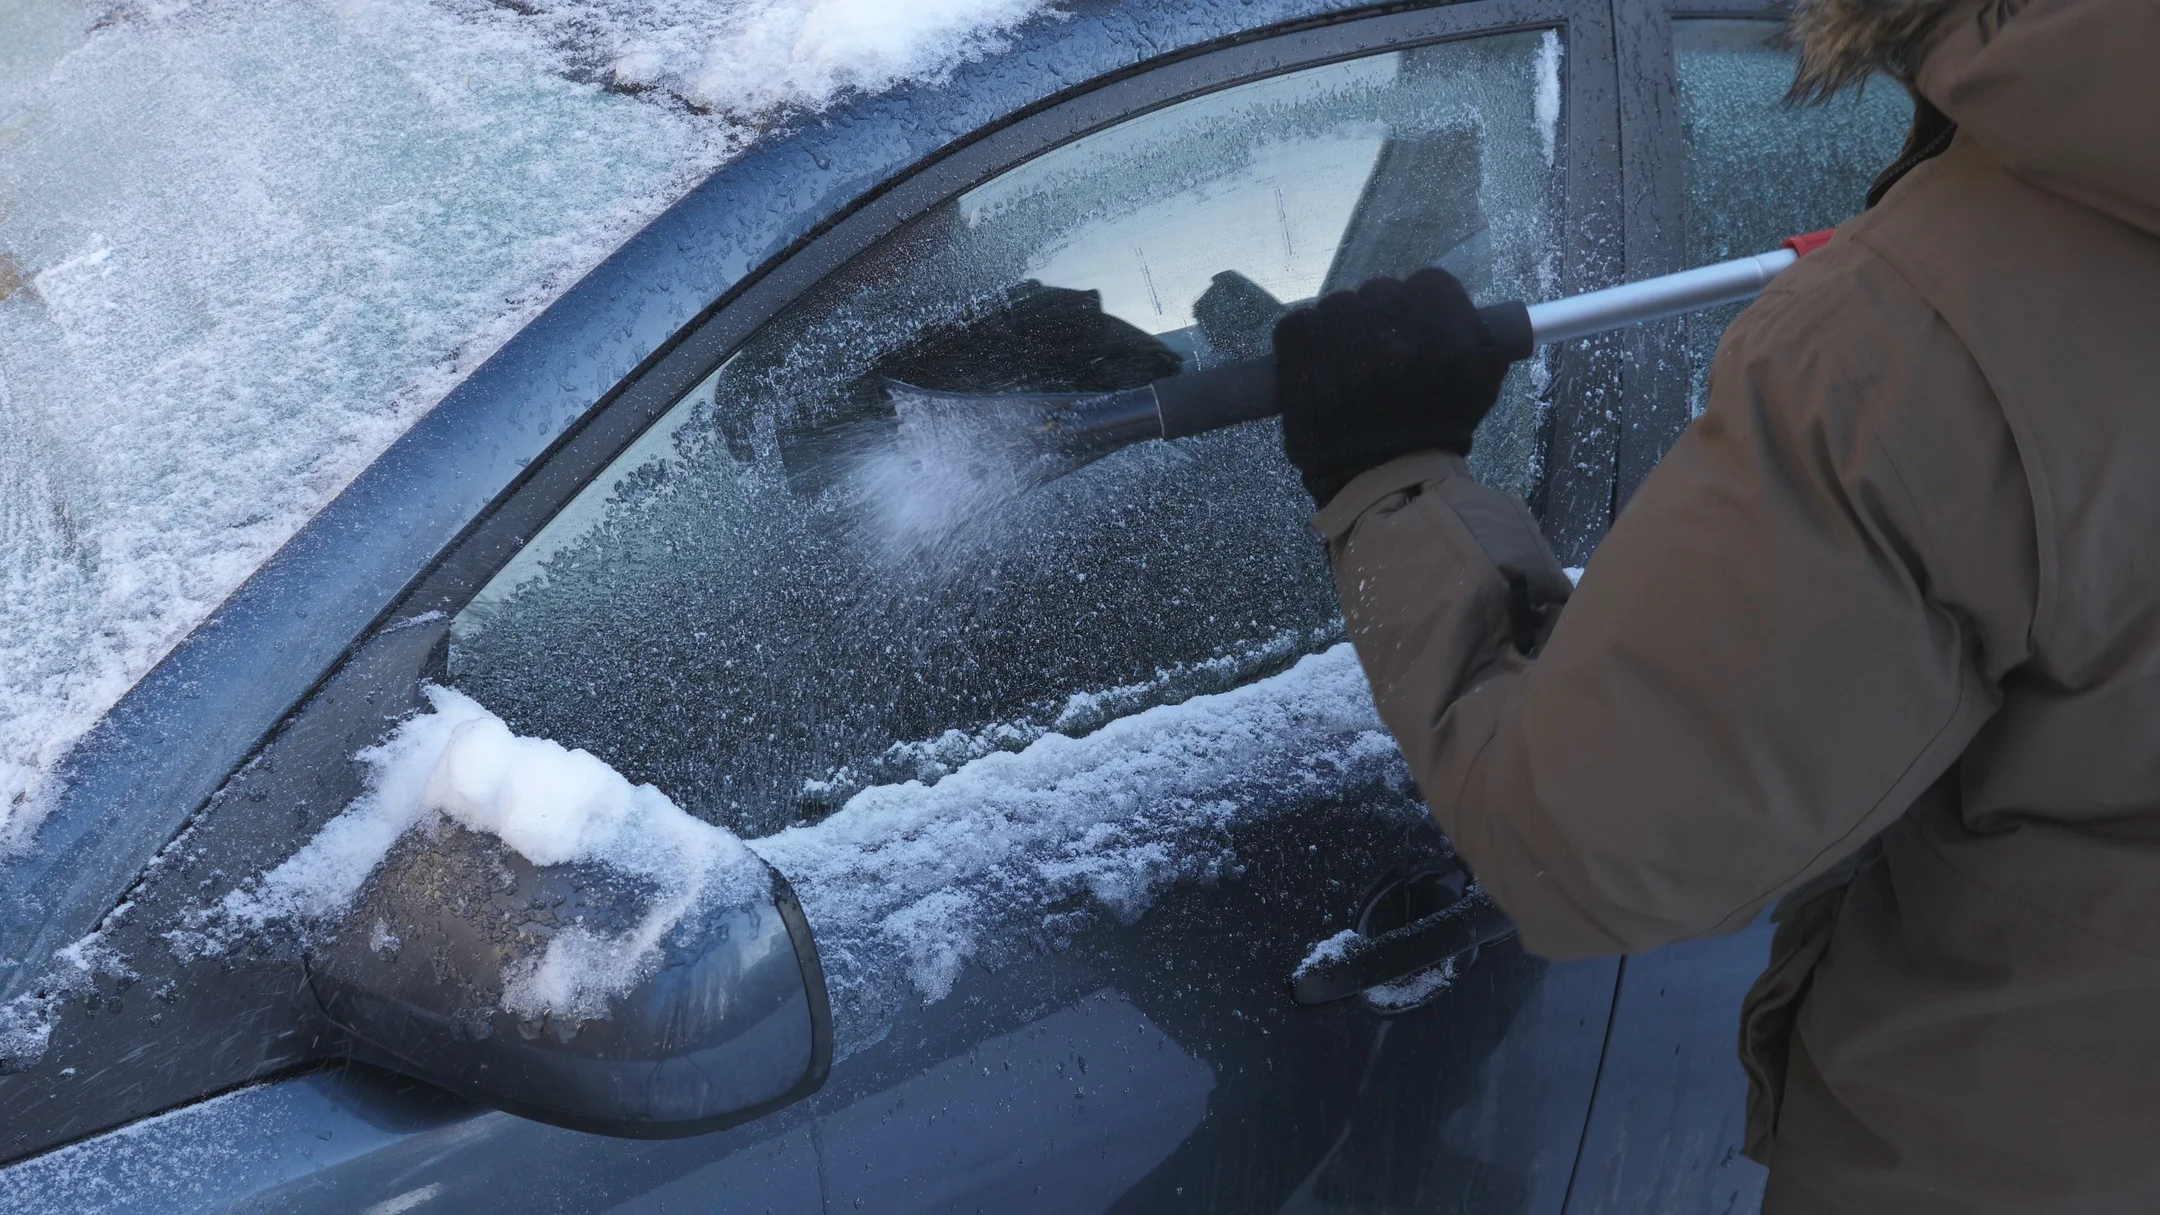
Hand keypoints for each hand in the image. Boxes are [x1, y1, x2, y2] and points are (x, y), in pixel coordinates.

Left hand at [1273, 268, 1512, 506]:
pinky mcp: (1300, 342)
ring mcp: (1342, 327)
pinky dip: (1303, 346)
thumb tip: (1473, 315)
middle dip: (1379, 322)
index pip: (1430, 285)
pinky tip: (1314, 375)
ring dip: (1340, 334)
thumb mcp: (1479, 382)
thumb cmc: (1436, 435)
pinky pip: (1298, 325)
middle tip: (1377, 362)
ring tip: (1344, 376)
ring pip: (1338, 308)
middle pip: (1380, 294)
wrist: (1384, 481)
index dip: (1419, 310)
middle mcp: (1391, 314)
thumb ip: (1477, 340)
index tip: (1412, 335)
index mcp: (1441, 317)